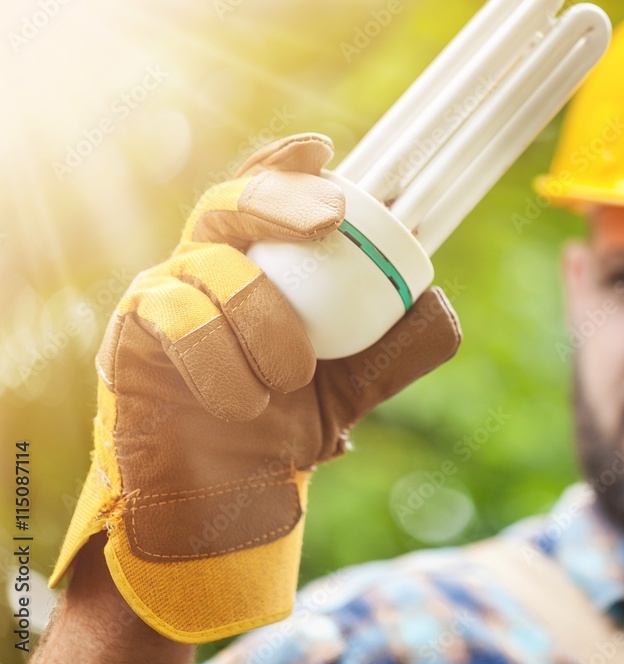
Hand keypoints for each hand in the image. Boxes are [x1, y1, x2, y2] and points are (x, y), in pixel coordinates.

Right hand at [48, 133, 461, 643]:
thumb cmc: (285, 425)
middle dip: (278, 198)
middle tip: (331, 218)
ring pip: (214, 269)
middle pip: (229, 204)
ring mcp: (163, 296)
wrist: (229, 495)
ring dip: (265, 319)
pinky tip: (243, 401)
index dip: (287, 165)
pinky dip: (220, 360)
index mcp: (259, 265)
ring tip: (291, 375)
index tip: (325, 152)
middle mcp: (206, 267)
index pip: (265, 195)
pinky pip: (175, 318)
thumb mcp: (355, 386)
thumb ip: (398, 349)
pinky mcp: (129, 336)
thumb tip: (438, 305)